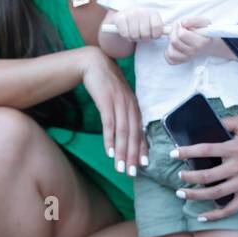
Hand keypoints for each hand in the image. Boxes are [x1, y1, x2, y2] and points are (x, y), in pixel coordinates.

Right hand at [79, 46, 147, 175]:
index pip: (140, 131)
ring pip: (123, 133)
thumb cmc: (105, 83)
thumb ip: (124, 113)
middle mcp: (130, 106)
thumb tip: (126, 132)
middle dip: (133, 156)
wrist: (94, 63)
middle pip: (134, 135)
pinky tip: (109, 152)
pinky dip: (110, 139)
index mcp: (135, 106)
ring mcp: (119, 103)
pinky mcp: (106, 101)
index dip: (142, 149)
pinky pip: (109, 124)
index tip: (143, 165)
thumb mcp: (118, 98)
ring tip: (120, 168)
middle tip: (131, 173)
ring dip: (122, 152)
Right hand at [111, 7, 165, 41]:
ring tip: (133, 34)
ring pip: (134, 35)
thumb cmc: (140, 25)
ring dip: (133, 38)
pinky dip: (125, 36)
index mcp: (152, 13)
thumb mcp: (151, 25)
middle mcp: (141, 11)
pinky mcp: (120, 18)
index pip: (157, 28)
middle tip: (140, 36)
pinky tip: (126, 32)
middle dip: (143, 38)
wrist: (121, 19)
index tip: (152, 36)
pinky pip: (125, 34)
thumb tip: (171, 32)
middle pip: (145, 33)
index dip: (154, 36)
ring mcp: (130, 13)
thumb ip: (159, 29)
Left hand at [164, 16, 211, 64]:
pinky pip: (170, 59)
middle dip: (173, 32)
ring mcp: (188, 58)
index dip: (179, 27)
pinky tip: (173, 46)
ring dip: (170, 43)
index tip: (182, 25)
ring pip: (171, 51)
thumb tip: (183, 23)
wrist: (208, 44)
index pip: (182, 35)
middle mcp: (194, 52)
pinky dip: (168, 52)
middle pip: (174, 41)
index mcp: (201, 42)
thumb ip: (194, 20)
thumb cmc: (204, 32)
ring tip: (175, 37)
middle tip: (177, 29)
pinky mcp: (182, 61)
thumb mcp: (204, 22)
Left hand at [171, 117, 237, 220]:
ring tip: (181, 193)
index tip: (173, 154)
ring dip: (195, 195)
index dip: (186, 152)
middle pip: (207, 176)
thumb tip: (207, 123)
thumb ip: (226, 122)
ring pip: (215, 193)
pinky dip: (215, 215)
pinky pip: (231, 209)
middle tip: (179, 175)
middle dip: (188, 177)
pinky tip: (201, 217)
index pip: (205, 150)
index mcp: (235, 147)